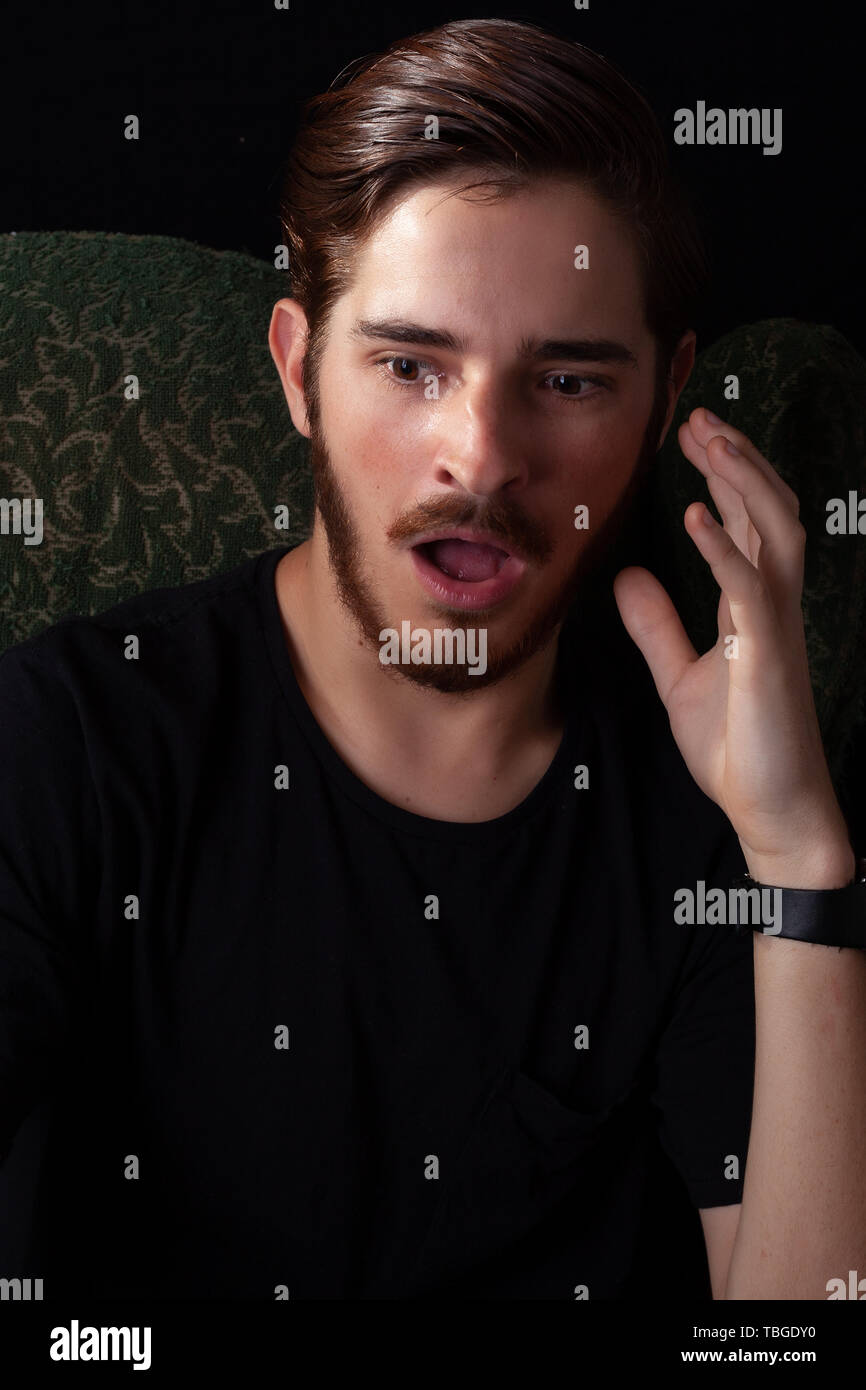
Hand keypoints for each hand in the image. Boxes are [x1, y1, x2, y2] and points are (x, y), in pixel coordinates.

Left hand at [612, 406, 851, 878]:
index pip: (744, 523)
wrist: (770, 807)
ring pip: (775, 532)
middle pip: (767, 510)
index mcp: (751, 606)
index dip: (724, 474)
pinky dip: (724, 549)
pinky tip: (696, 516)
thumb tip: (627, 574)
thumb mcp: (680, 675)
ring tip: (709, 441)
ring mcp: (775, 626)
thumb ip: (657, 625)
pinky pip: (751, 589)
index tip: (692, 433)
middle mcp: (771, 604)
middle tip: (699, 416)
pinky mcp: (768, 655)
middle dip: (737, 458)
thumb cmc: (737, 744)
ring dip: (742, 482)